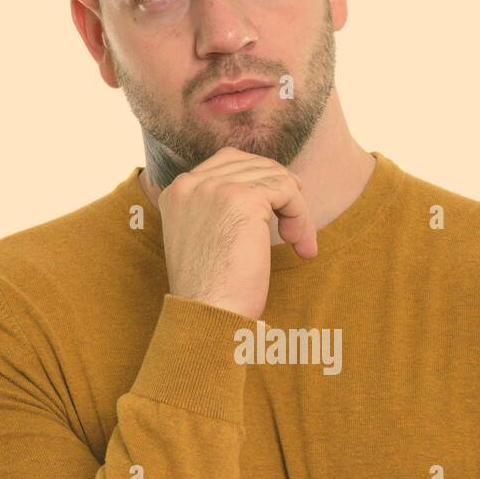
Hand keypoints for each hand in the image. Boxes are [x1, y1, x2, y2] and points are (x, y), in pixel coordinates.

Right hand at [158, 147, 316, 319]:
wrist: (207, 316)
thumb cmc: (211, 291)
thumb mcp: (205, 238)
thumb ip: (220, 209)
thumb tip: (269, 187)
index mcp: (177, 191)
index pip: (227, 162)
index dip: (261, 181)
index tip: (280, 208)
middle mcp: (191, 183)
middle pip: (253, 164)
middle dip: (281, 191)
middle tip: (296, 226)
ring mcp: (215, 188)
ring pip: (274, 178)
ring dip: (296, 211)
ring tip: (299, 243)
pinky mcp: (243, 199)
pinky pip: (287, 192)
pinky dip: (301, 217)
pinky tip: (300, 246)